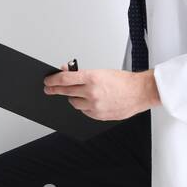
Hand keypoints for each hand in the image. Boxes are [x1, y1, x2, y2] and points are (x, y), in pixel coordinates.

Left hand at [42, 66, 160, 120]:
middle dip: (55, 89)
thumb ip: (81, 73)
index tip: (47, 81)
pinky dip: (84, 106)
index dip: (53, 80)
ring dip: (73, 98)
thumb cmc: (123, 81)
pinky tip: (90, 101)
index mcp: (92, 78)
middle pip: (66, 91)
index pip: (65, 79)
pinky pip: (83, 111)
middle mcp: (92, 92)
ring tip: (79, 93)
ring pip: (74, 102)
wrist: (139, 92)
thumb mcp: (101, 71)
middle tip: (49, 89)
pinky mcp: (98, 115)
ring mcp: (94, 105)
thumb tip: (65, 71)